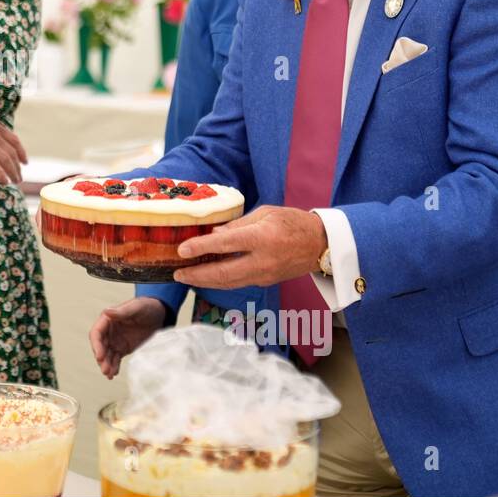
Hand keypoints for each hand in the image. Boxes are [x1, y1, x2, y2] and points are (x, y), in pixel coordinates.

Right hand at [0, 113, 26, 182]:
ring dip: (12, 172)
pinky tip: (4, 181)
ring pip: (5, 158)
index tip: (25, 162)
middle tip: (19, 178)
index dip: (21, 151)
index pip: (13, 139)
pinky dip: (1, 173)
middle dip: (17, 166)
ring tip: (14, 182)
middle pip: (11, 151)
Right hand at [89, 297, 167, 378]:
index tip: (100, 356)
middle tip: (105, 369)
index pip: (97, 333)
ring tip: (109, 374)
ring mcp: (115, 340)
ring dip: (106, 365)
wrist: (158, 314)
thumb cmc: (146, 307)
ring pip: (107, 355)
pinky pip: (115, 359)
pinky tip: (113, 374)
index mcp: (108, 319)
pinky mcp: (122, 348)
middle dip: (101, 358)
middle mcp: (108, 331)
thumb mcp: (136, 307)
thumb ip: (122, 311)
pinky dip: (114, 366)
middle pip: (100, 346)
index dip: (96, 345)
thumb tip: (107, 312)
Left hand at [173, 205, 327, 288]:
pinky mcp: (265, 282)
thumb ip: (237, 225)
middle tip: (177, 273)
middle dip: (197, 275)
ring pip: (229, 283)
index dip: (201, 247)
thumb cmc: (293, 222)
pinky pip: (238, 283)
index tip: (181, 250)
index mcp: (262, 238)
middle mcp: (262, 260)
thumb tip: (213, 235)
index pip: (226, 244)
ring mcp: (264, 275)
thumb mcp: (265, 213)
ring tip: (186, 277)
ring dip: (205, 282)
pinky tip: (207, 277)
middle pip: (223, 273)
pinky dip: (220, 281)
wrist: (321, 244)